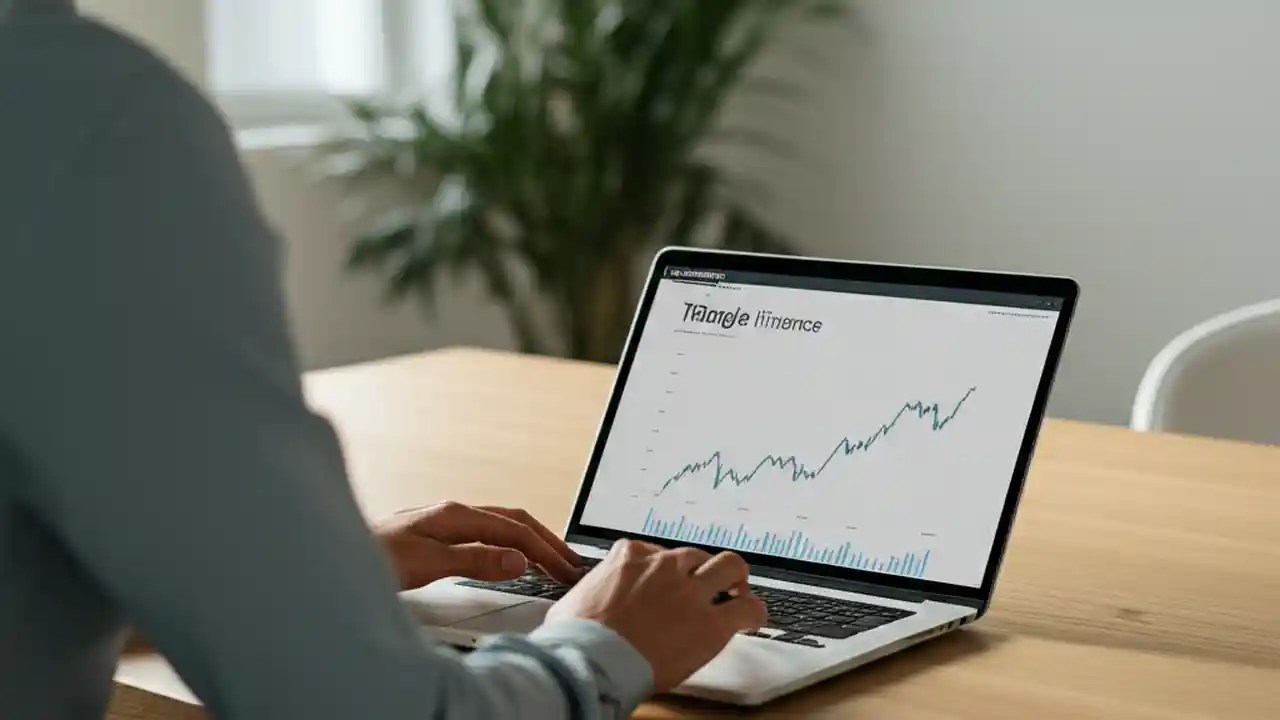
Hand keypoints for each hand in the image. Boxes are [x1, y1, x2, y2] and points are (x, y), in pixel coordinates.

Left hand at [375, 502, 581, 589]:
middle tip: (570, 564)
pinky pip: (486, 533)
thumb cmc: (373, 558)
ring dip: (530, 540)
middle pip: (513, 520)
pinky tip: (511, 555)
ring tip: (552, 558)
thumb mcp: (428, 563)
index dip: (545, 549)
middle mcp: (453, 513)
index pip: (514, 528)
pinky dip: (510, 543)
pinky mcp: (437, 535)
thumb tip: (517, 557)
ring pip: (501, 525)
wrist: (332, 557)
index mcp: (456, 515)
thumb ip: (475, 560)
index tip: (565, 569)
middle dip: (546, 540)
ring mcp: (445, 522)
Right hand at [547, 539, 766, 692]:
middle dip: (702, 571)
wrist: (592, 660)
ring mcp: (691, 591)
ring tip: (736, 595)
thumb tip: (580, 604)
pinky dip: (753, 612)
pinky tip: (750, 621)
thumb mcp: (573, 601)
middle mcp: (664, 566)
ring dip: (735, 580)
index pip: (656, 551)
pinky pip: (748, 608)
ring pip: (730, 567)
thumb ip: (590, 593)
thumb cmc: (575, 637)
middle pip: (696, 555)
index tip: (665, 584)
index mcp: (629, 556)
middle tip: (704, 589)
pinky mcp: (712, 623)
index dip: (664, 571)